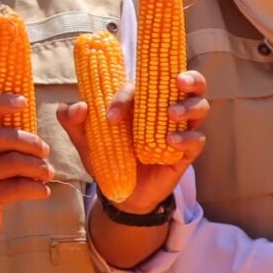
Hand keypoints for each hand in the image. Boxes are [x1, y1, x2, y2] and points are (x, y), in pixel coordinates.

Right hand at [0, 95, 55, 245]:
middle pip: (3, 137)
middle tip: (46, 151)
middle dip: (31, 142)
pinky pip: (17, 187)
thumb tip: (27, 111)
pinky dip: (37, 188)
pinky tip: (43, 190)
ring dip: (39, 167)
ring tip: (48, 172)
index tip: (23, 101)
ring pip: (13, 163)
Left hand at [54, 68, 208, 211]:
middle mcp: (165, 108)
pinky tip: (170, 141)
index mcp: (142, 99)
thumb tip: (77, 106)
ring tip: (171, 113)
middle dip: (189, 78)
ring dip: (189, 106)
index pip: (141, 84)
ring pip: (200, 106)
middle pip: (190, 83)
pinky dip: (187, 137)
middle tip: (179, 80)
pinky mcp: (186, 152)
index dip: (125, 96)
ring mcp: (179, 129)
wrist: (119, 193)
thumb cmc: (105, 158)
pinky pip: (197, 139)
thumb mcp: (85, 140)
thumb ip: (73, 121)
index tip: (110, 118)